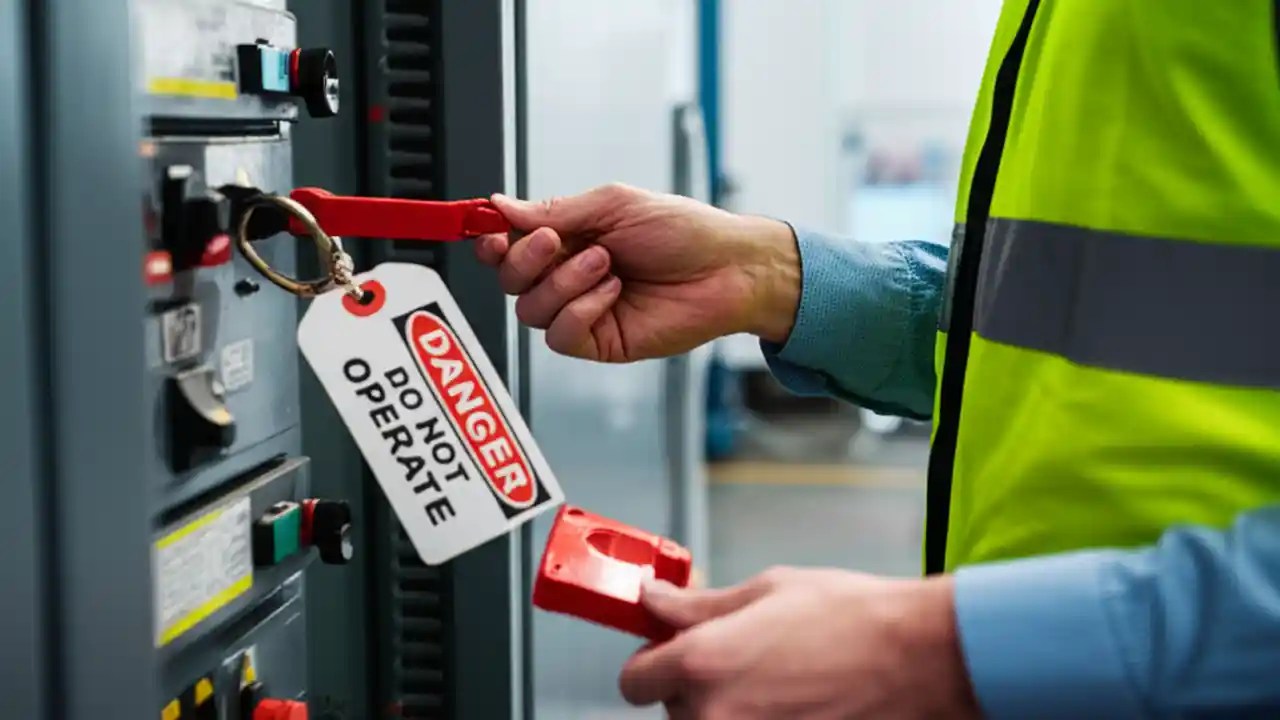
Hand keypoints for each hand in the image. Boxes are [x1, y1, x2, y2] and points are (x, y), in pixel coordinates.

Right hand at [475, 183, 800, 361]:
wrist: (728, 267)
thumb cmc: (683, 231)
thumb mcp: (614, 205)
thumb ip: (555, 210)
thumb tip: (500, 206)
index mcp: (569, 239)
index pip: (509, 244)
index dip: (491, 240)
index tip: (489, 231)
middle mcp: (569, 276)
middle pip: (510, 281)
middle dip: (523, 259)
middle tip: (557, 241)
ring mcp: (584, 311)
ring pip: (530, 310)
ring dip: (562, 283)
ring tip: (606, 263)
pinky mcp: (601, 342)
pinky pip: (560, 336)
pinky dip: (579, 310)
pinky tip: (612, 293)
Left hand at [618, 567, 979, 719]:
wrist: (921, 660)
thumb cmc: (853, 619)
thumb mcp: (768, 591)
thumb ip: (699, 605)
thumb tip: (654, 600)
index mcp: (703, 663)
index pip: (635, 681)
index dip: (652, 663)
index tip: (670, 655)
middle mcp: (715, 715)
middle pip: (673, 709)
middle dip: (698, 687)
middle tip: (747, 662)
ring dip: (729, 711)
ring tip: (781, 686)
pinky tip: (796, 707)